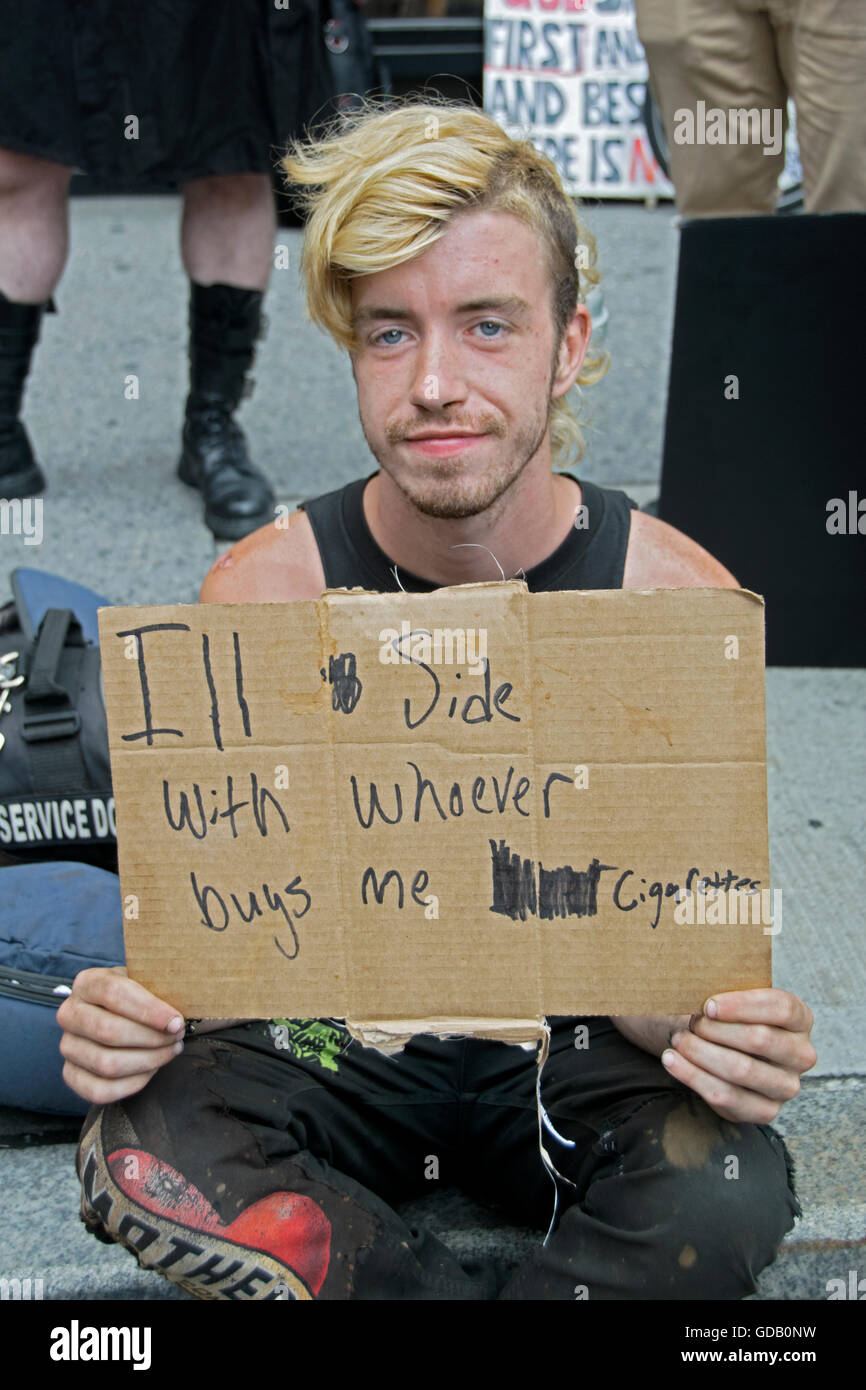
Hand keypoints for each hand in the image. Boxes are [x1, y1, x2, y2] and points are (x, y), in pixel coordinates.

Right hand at [57, 966, 185, 1104]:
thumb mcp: (147, 982)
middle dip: (151, 1038)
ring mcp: (67, 1046)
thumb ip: (161, 989)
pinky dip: (133, 1083)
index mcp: (87, 982)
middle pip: (109, 1031)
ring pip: (107, 1063)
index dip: (148, 1010)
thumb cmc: (140, 998)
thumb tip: (180, 1014)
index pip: (114, 993)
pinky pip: (101, 1090)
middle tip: (177, 1037)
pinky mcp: (71, 1074)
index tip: (176, 1021)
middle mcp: (69, 1013)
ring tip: (169, 1051)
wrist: (121, 1015)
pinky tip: (152, 1069)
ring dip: (148, 1060)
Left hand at [660, 989, 817, 1123]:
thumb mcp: (736, 1002)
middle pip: (760, 1038)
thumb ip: (726, 997)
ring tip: (679, 1040)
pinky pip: (726, 1096)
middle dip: (717, 1030)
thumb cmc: (732, 1020)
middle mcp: (802, 1055)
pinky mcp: (766, 1111)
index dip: (743, 1005)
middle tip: (691, 1023)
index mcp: (801, 1020)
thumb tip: (694, 992)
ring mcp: (787, 1086)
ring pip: (741, 1069)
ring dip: (702, 1053)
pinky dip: (693, 1076)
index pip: (781, 1008)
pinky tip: (672, 1060)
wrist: (729, 1053)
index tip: (709, 1005)